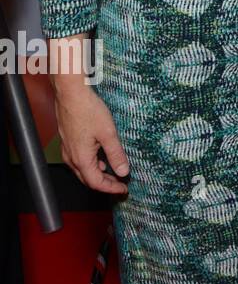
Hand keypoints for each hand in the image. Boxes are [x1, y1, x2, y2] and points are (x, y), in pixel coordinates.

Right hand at [54, 80, 129, 195]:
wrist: (71, 95)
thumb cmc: (88, 111)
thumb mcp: (108, 133)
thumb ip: (116, 154)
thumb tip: (123, 171)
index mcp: (81, 159)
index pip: (96, 183)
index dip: (111, 188)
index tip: (124, 189)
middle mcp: (71, 158)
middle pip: (88, 179)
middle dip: (105, 184)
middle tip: (120, 185)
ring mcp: (68, 150)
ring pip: (83, 170)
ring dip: (99, 175)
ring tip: (114, 174)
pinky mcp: (68, 142)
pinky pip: (79, 161)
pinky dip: (92, 165)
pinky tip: (102, 160)